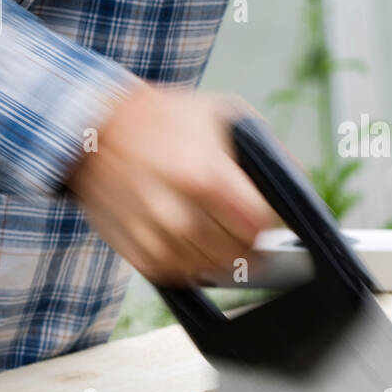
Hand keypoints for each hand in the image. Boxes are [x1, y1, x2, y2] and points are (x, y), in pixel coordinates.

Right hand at [66, 82, 277, 284]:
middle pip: (241, 253)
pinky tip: (192, 238)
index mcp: (205, 176)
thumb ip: (267, 150)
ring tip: (218, 228)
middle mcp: (179, 213)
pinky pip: (182, 276)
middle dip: (251, 239)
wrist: (94, 130)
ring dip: (224, 255)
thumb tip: (297, 184)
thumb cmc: (162, 119)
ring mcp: (156, 238)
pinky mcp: (138, 255)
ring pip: (214, 270)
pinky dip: (194, 263)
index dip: (270, 220)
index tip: (266, 213)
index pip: (261, 225)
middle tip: (244, 222)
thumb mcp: (223, 115)